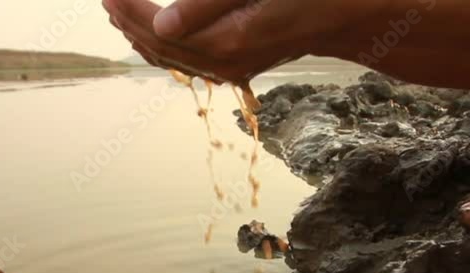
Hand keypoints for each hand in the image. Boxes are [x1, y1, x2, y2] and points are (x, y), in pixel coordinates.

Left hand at [103, 0, 386, 83]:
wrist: (352, 12)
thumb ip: (212, 0)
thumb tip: (165, 20)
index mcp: (230, 43)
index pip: (160, 27)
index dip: (130, 6)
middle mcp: (227, 64)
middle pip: (159, 46)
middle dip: (127, 19)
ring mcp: (232, 69)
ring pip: (169, 57)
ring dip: (139, 33)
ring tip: (117, 9)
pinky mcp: (237, 65)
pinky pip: (186, 62)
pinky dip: (161, 45)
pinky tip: (150, 29)